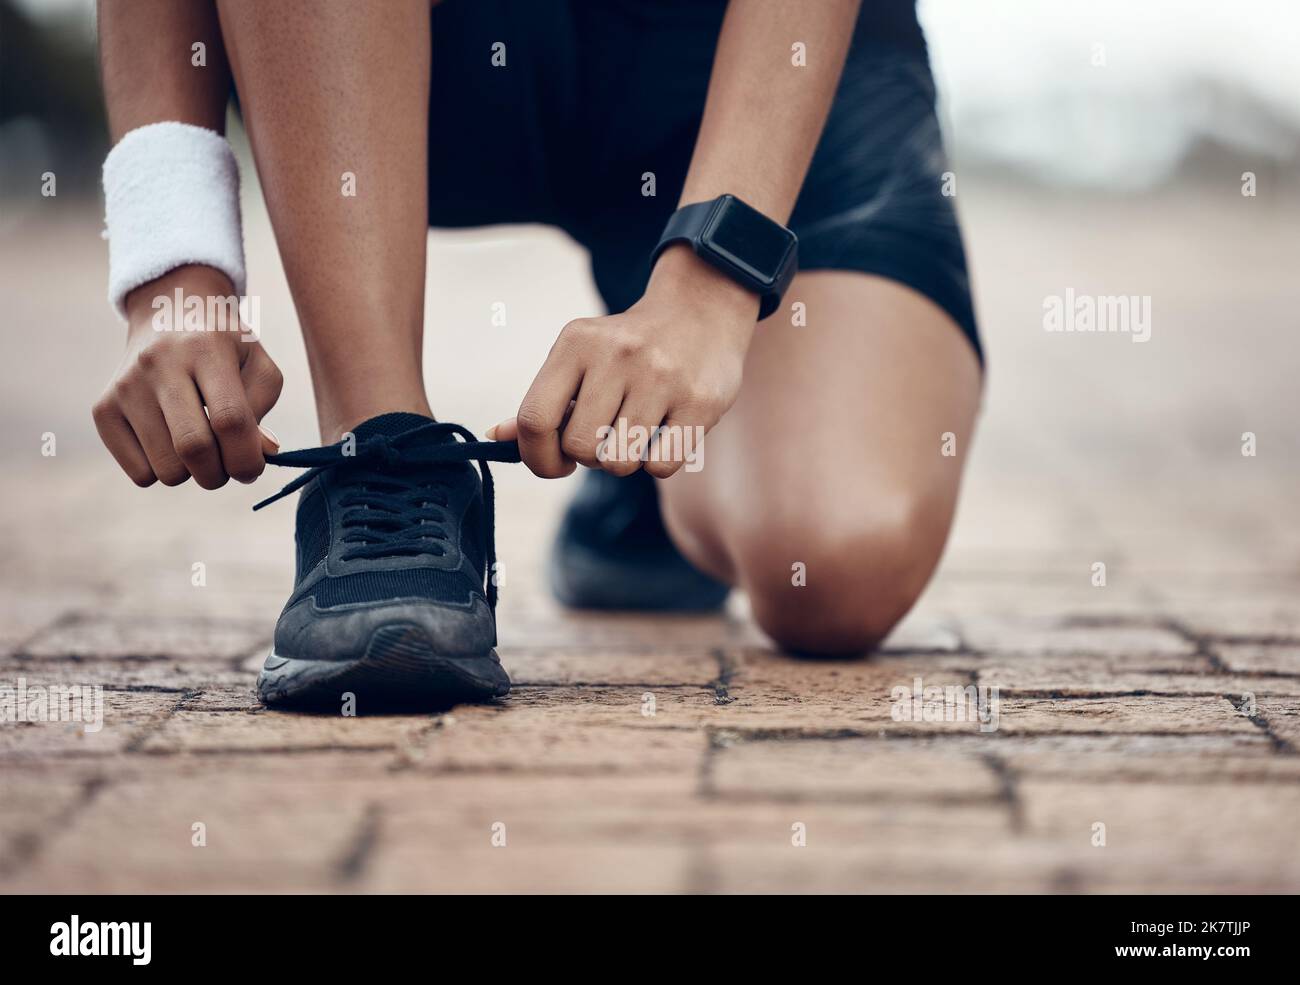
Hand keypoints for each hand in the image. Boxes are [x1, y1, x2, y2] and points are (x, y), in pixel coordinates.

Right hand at [92, 264, 283, 488]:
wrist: (167, 313)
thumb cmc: (224, 348)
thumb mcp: (257, 364)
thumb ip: (263, 408)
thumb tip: (263, 453)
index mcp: (205, 348)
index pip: (229, 418)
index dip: (247, 457)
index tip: (253, 467)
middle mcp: (159, 364)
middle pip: (193, 447)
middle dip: (220, 473)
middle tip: (227, 465)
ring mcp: (125, 386)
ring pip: (165, 468)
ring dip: (192, 474)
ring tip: (199, 448)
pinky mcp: (103, 408)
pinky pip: (140, 473)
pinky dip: (162, 472)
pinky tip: (169, 443)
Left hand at [490, 246, 757, 478]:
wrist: (701, 311)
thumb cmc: (626, 348)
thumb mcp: (579, 359)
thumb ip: (541, 401)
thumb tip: (495, 439)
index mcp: (576, 343)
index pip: (534, 419)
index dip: (536, 456)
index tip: (555, 462)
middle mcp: (617, 355)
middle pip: (580, 447)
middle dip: (589, 457)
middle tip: (605, 437)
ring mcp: (661, 377)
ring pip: (620, 463)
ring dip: (623, 461)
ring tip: (635, 431)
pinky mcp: (700, 401)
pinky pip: (661, 466)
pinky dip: (657, 462)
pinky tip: (665, 432)